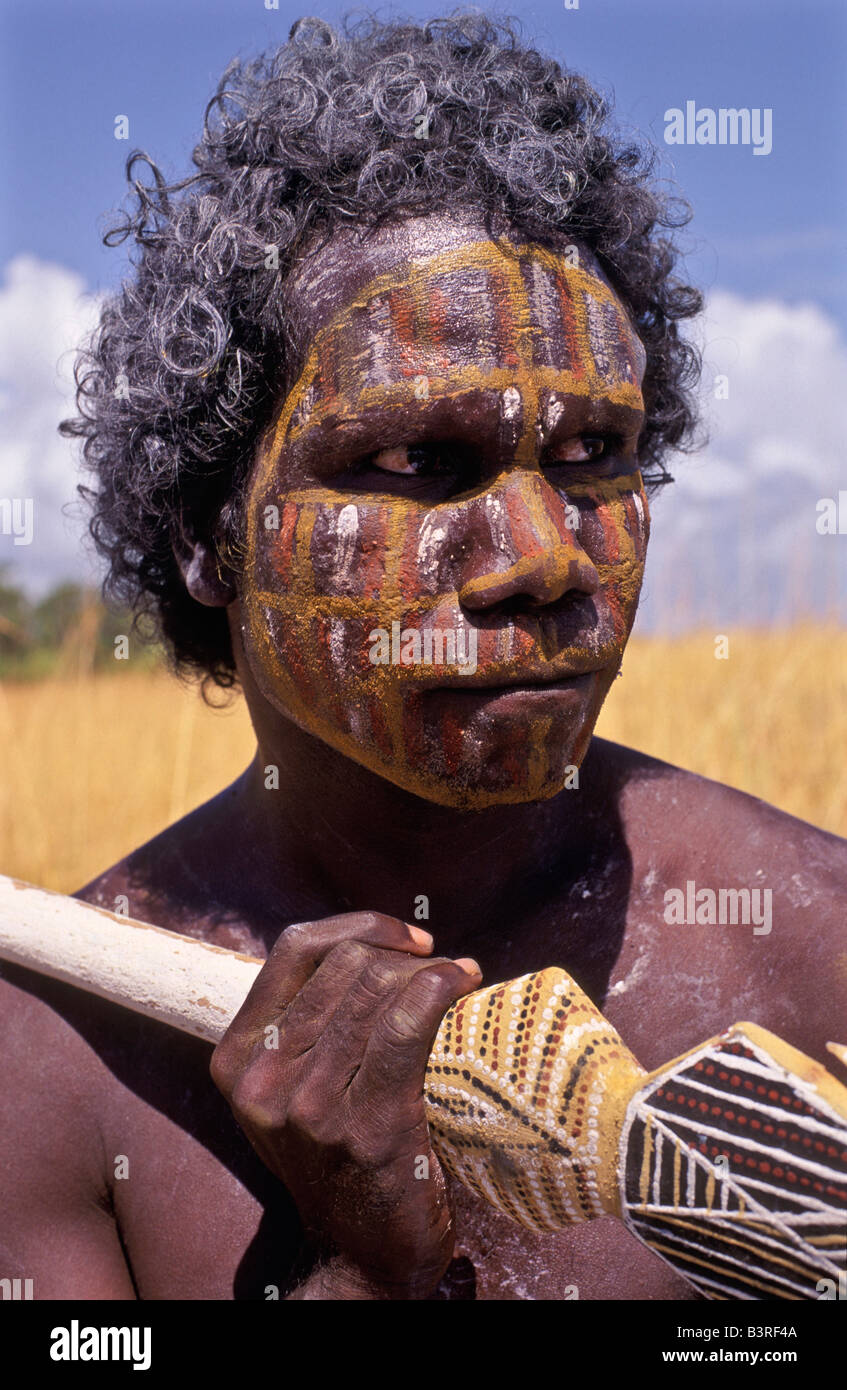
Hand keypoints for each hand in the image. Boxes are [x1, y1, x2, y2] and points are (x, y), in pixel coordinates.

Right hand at [210, 911, 481, 1297]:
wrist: (363, 1252)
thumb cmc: (340, 1154)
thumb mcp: (287, 1089)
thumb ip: (300, 1022)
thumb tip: (369, 944)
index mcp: (235, 1058)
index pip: (295, 947)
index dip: (360, 927)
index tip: (408, 939)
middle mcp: (263, 1079)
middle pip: (347, 965)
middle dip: (404, 954)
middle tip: (442, 972)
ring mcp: (311, 1106)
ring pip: (378, 988)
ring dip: (431, 970)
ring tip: (459, 978)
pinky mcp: (367, 1126)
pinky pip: (406, 1026)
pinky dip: (440, 988)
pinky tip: (465, 982)